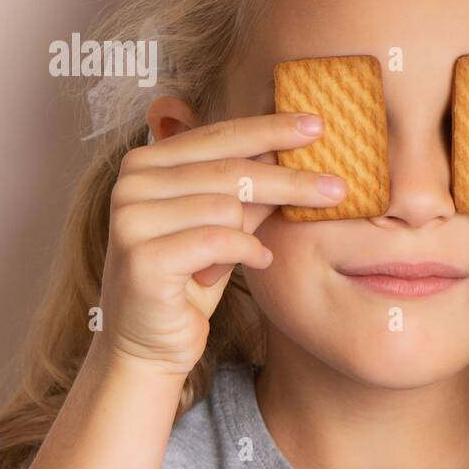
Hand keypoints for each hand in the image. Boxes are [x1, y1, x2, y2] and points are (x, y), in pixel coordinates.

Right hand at [96, 112, 345, 377]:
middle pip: (231, 169)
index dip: (270, 129)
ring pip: (226, 206)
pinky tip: (260, 263)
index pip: (219, 135)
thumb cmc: (191, 279)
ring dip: (254, 233)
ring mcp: (130, 219)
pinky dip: (247, 253)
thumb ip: (249, 187)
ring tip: (257, 253)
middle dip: (291, 180)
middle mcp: (130, 183)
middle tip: (339, 188)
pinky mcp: (142, 258)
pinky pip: (219, 241)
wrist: (150, 344)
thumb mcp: (225, 223)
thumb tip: (301, 146)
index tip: (317, 124)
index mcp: (146, 162)